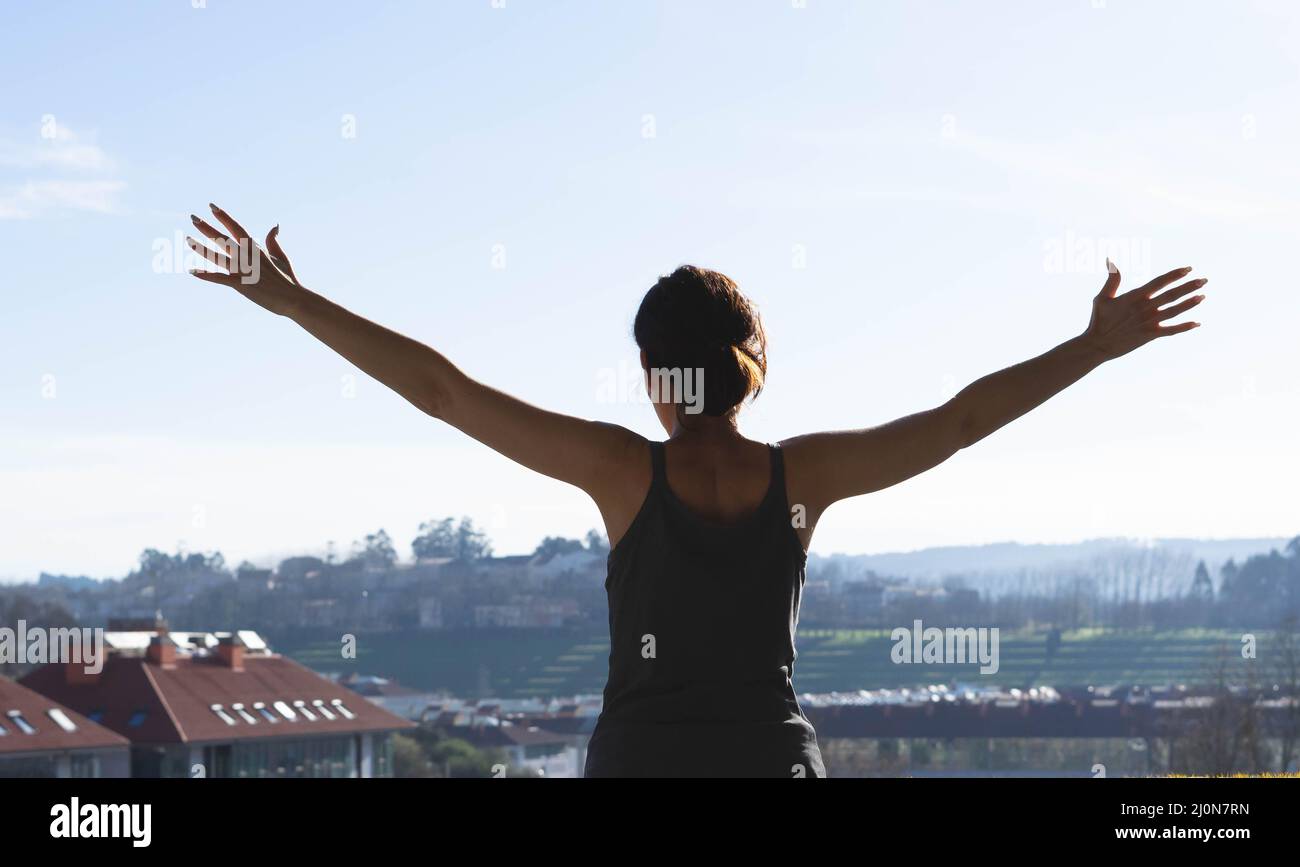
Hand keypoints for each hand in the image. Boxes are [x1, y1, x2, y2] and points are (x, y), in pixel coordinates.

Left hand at [187, 203, 306, 316]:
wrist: (294, 299)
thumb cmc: (288, 280)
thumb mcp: (281, 258)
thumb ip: (273, 241)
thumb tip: (274, 225)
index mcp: (256, 249)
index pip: (236, 228)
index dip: (223, 217)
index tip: (211, 207)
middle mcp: (247, 257)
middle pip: (223, 239)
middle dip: (207, 228)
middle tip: (193, 217)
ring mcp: (243, 270)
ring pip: (218, 257)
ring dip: (202, 248)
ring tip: (188, 240)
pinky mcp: (241, 285)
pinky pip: (220, 278)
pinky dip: (206, 275)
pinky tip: (192, 271)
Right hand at [1081, 260, 1205, 359]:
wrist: (1097, 345)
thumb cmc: (1098, 320)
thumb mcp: (1102, 298)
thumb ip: (1112, 279)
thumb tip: (1110, 259)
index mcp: (1135, 296)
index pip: (1159, 282)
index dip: (1175, 274)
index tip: (1188, 269)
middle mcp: (1145, 308)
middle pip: (1172, 294)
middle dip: (1189, 286)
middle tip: (1204, 280)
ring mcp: (1149, 322)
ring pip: (1175, 310)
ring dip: (1190, 303)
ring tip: (1203, 296)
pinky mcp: (1150, 335)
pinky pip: (1171, 330)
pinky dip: (1184, 327)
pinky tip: (1197, 323)